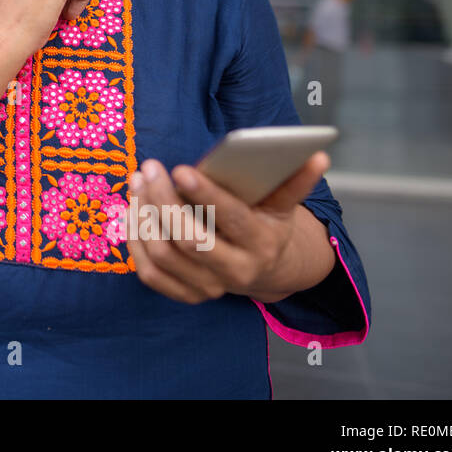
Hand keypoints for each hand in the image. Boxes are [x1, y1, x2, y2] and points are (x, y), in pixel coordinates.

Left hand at [124, 150, 331, 303]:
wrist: (265, 269)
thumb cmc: (266, 223)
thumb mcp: (282, 204)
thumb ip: (294, 181)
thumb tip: (318, 156)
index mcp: (261, 243)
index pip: (231, 219)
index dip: (205, 195)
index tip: (179, 169)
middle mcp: (236, 270)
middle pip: (189, 239)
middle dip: (163, 200)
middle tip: (149, 168)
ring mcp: (210, 287)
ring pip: (164, 254)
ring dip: (144, 215)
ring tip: (137, 182)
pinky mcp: (187, 295)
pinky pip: (150, 274)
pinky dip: (135, 241)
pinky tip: (133, 211)